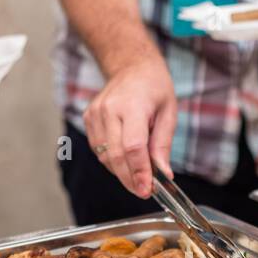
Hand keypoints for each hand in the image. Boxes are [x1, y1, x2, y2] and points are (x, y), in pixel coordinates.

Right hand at [85, 55, 175, 197]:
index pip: (133, 147)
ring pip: (104, 156)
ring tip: (138, 175)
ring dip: (121, 172)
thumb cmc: (154, 88)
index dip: (139, 172)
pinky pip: (98, 149)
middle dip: (130, 179)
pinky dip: (112, 160)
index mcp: (132, 105)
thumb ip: (162, 145)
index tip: (147, 190)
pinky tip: (125, 159)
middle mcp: (109, 109)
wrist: (131, 66)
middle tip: (144, 192)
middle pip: (115, 156)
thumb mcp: (169, 112)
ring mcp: (95, 114)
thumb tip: (163, 175)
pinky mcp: (88, 118)